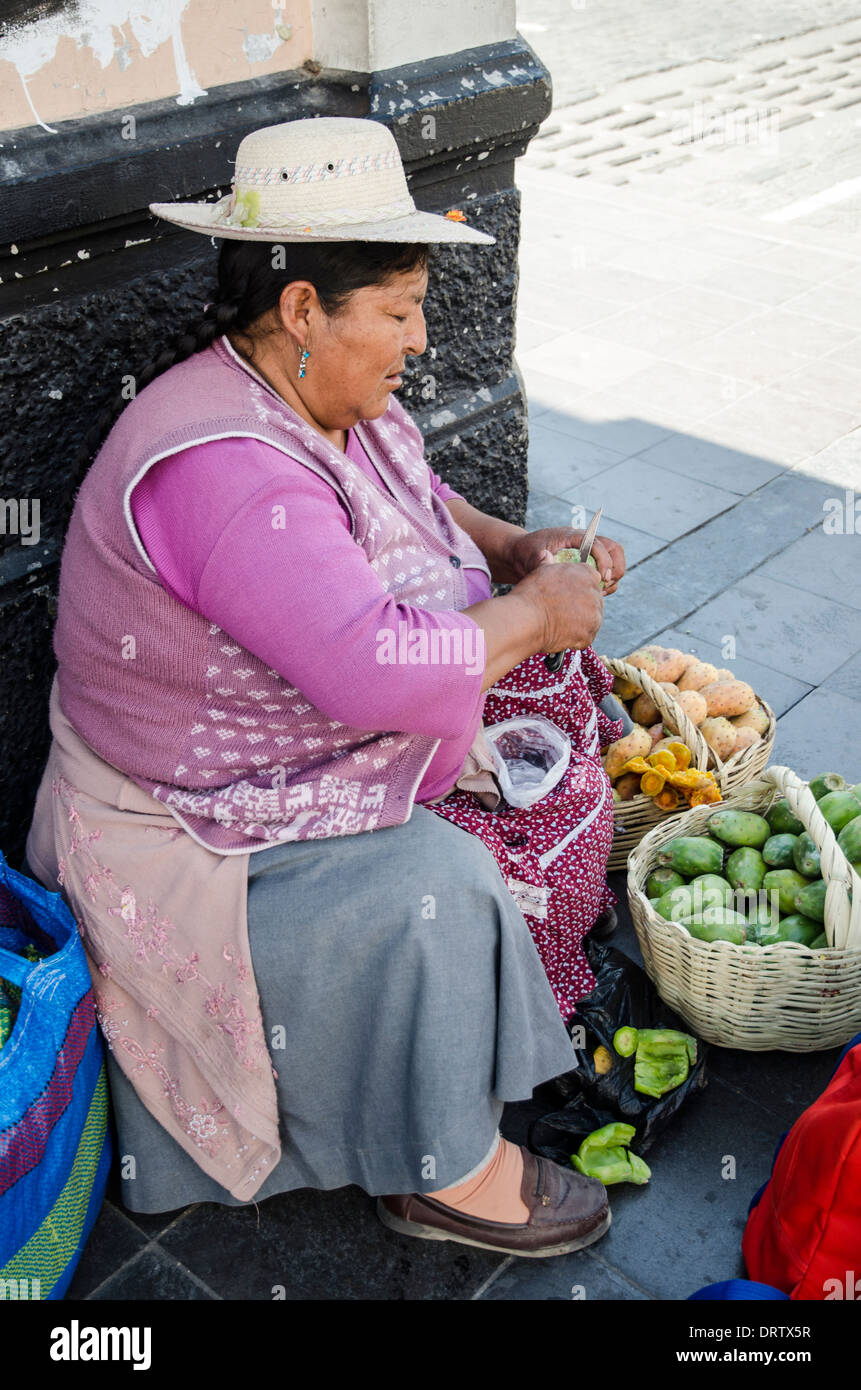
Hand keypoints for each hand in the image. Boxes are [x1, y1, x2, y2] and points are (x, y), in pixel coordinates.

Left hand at [505, 527, 626, 594]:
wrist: (522, 554)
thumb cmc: (526, 552)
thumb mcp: (530, 555)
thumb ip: (538, 559)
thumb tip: (544, 560)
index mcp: (573, 536)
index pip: (597, 543)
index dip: (604, 559)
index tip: (602, 577)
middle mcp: (585, 542)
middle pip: (614, 549)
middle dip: (616, 567)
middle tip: (606, 584)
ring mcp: (588, 553)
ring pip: (614, 561)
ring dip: (613, 577)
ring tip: (602, 591)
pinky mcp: (588, 564)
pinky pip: (606, 572)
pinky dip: (607, 583)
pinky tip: (597, 594)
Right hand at [514, 553, 603, 654]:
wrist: (526, 619)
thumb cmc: (531, 594)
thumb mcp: (540, 571)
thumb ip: (548, 563)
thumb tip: (546, 554)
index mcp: (585, 574)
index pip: (592, 578)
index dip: (580, 587)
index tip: (569, 594)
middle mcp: (594, 594)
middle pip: (593, 601)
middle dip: (581, 606)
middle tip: (562, 611)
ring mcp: (594, 616)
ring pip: (591, 620)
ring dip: (579, 623)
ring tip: (559, 624)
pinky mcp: (588, 635)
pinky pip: (585, 637)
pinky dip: (575, 638)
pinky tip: (560, 634)